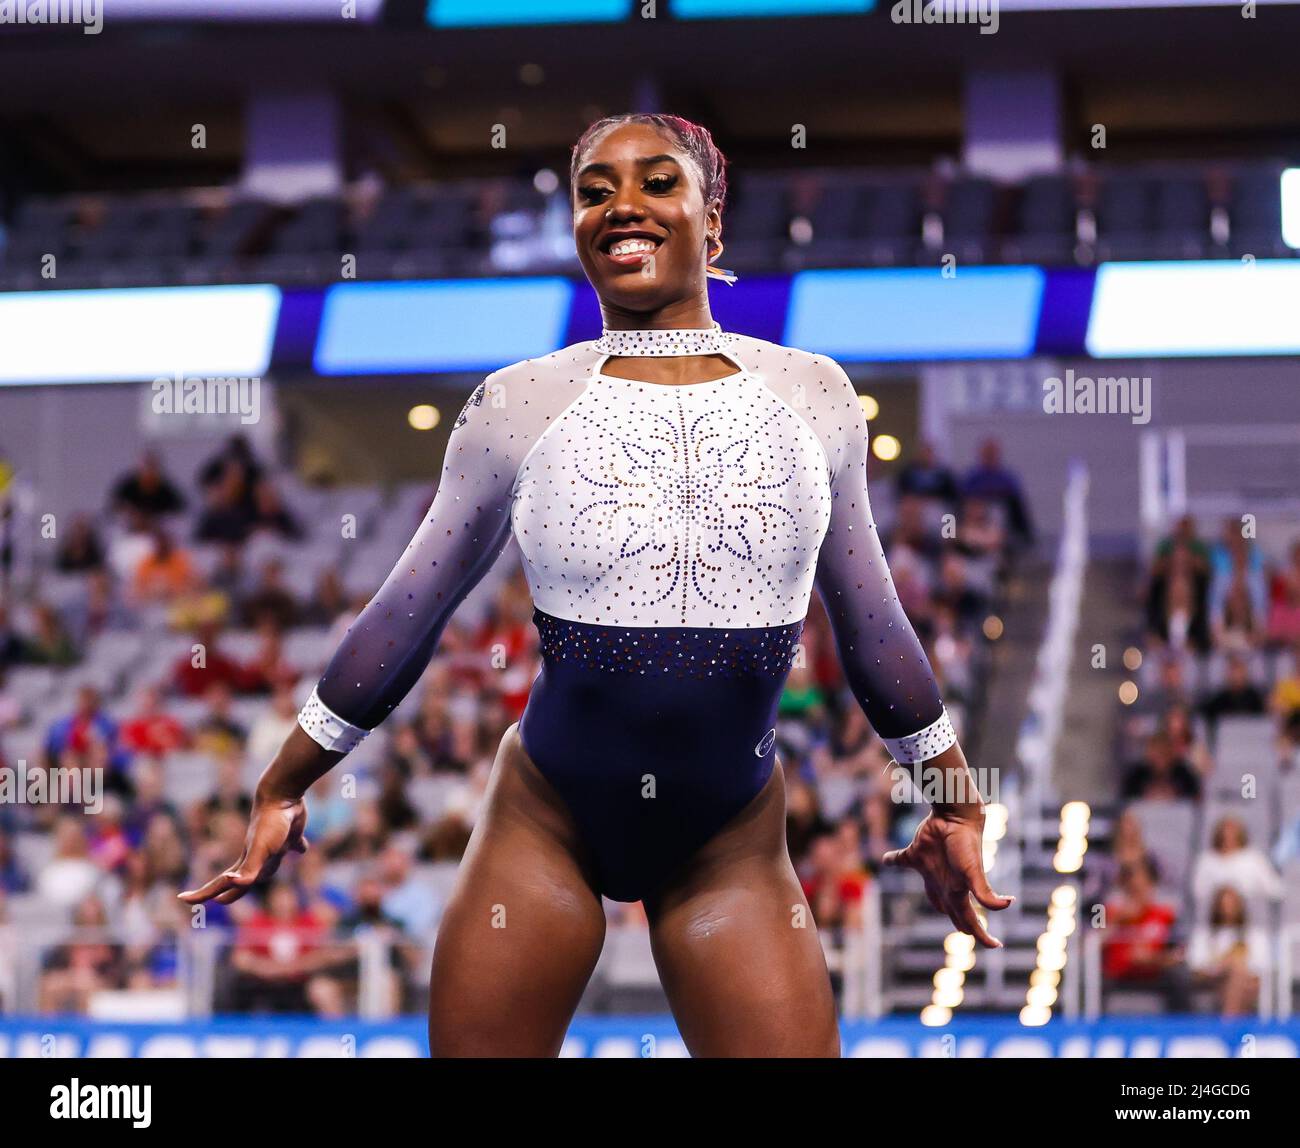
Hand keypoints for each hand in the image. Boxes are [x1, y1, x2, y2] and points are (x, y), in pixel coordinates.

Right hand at [178, 792, 307, 905]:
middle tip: (219, 900)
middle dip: (231, 891)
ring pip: (266, 864)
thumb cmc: (271, 823)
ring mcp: (274, 843)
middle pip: (242, 879)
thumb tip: (234, 883)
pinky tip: (301, 849)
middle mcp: (257, 854)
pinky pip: (294, 844)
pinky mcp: (291, 833)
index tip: (183, 899)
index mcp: (247, 860)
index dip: (205, 894)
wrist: (282, 794)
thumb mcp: (261, 849)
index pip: (223, 885)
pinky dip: (297, 848)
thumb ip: (251, 868)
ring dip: (261, 873)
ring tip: (260, 878)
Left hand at [883, 809, 1012, 947]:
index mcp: (955, 891)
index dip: (979, 934)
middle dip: (960, 921)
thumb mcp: (974, 872)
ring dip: (936, 899)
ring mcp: (931, 869)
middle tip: (965, 930)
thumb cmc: (966, 846)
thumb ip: (985, 892)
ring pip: (933, 891)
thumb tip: (1008, 904)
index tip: (995, 945)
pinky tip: (885, 859)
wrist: (956, 818)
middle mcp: (945, 883)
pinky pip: (900, 859)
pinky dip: (892, 859)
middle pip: (952, 909)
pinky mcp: (916, 853)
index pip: (967, 920)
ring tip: (941, 906)